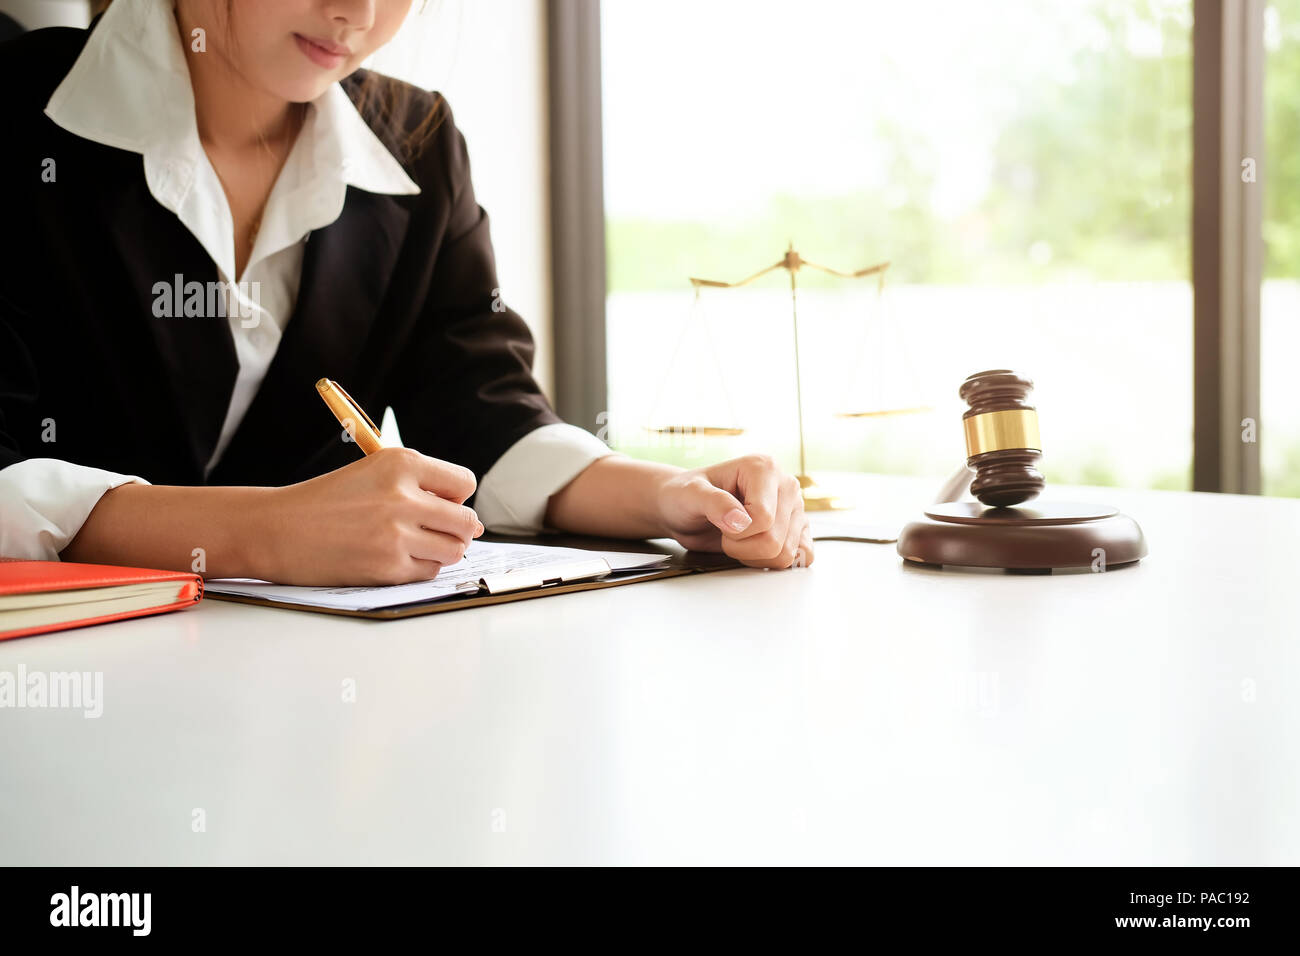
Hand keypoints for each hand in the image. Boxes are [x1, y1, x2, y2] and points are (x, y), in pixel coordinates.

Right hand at [254, 447, 483, 585]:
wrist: (277, 530)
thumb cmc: (327, 502)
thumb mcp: (373, 475)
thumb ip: (422, 489)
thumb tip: (474, 525)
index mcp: (401, 463)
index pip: (464, 483)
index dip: (454, 497)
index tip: (436, 503)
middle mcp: (403, 496)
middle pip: (466, 520)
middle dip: (455, 529)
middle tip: (430, 531)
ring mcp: (397, 534)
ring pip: (454, 550)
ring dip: (440, 550)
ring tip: (411, 545)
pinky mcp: (388, 567)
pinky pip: (429, 572)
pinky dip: (419, 568)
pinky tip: (393, 558)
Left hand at [655, 454, 813, 569]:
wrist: (685, 510)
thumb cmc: (686, 497)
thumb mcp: (690, 495)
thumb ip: (713, 503)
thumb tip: (741, 521)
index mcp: (764, 468)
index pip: (763, 518)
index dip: (736, 532)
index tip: (720, 520)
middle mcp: (786, 485)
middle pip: (775, 540)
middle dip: (742, 547)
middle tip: (726, 532)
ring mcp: (795, 508)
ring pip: (786, 554)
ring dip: (754, 557)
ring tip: (739, 539)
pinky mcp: (798, 528)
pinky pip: (802, 557)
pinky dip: (774, 562)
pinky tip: (755, 550)